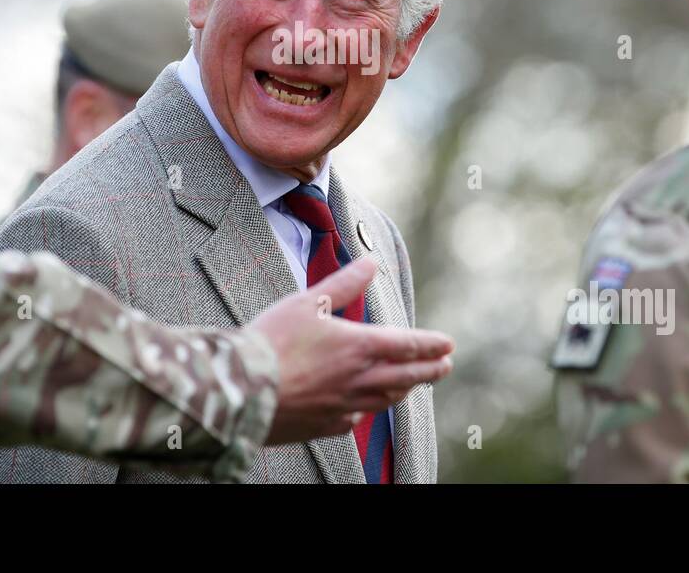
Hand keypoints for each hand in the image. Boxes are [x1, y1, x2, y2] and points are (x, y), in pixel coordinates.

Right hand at [251, 258, 453, 444]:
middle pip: (406, 376)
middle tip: (445, 366)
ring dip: (404, 389)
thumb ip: (344, 283)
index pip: (408, 345)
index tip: (448, 344)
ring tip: (413, 384)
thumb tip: (370, 263)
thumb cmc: (271, 341)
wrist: (240, 391)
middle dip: (429, 370)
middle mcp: (359, 380)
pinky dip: (367, 409)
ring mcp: (344, 407)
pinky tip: (364, 408)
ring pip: (385, 400)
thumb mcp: (308, 301)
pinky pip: (355, 418)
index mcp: (359, 347)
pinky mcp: (325, 426)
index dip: (431, 345)